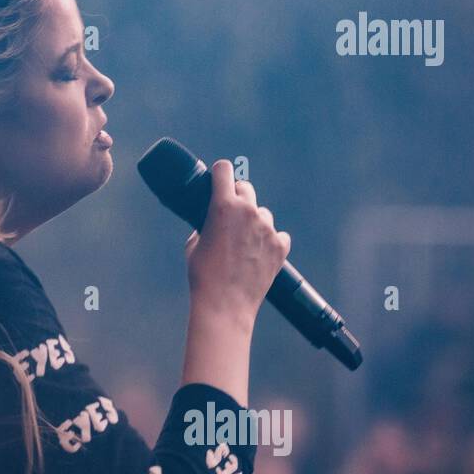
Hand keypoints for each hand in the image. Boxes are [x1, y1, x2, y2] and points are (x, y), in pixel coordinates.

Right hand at [183, 159, 290, 331]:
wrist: (225, 304)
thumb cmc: (203, 276)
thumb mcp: (193, 245)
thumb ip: (203, 226)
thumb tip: (209, 222)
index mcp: (222, 206)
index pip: (224, 170)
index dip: (220, 173)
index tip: (219, 179)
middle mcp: (248, 212)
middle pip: (246, 188)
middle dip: (237, 197)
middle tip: (230, 213)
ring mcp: (268, 229)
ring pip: (262, 213)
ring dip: (254, 221)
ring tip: (244, 243)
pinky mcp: (281, 246)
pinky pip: (279, 235)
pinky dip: (271, 241)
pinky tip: (259, 254)